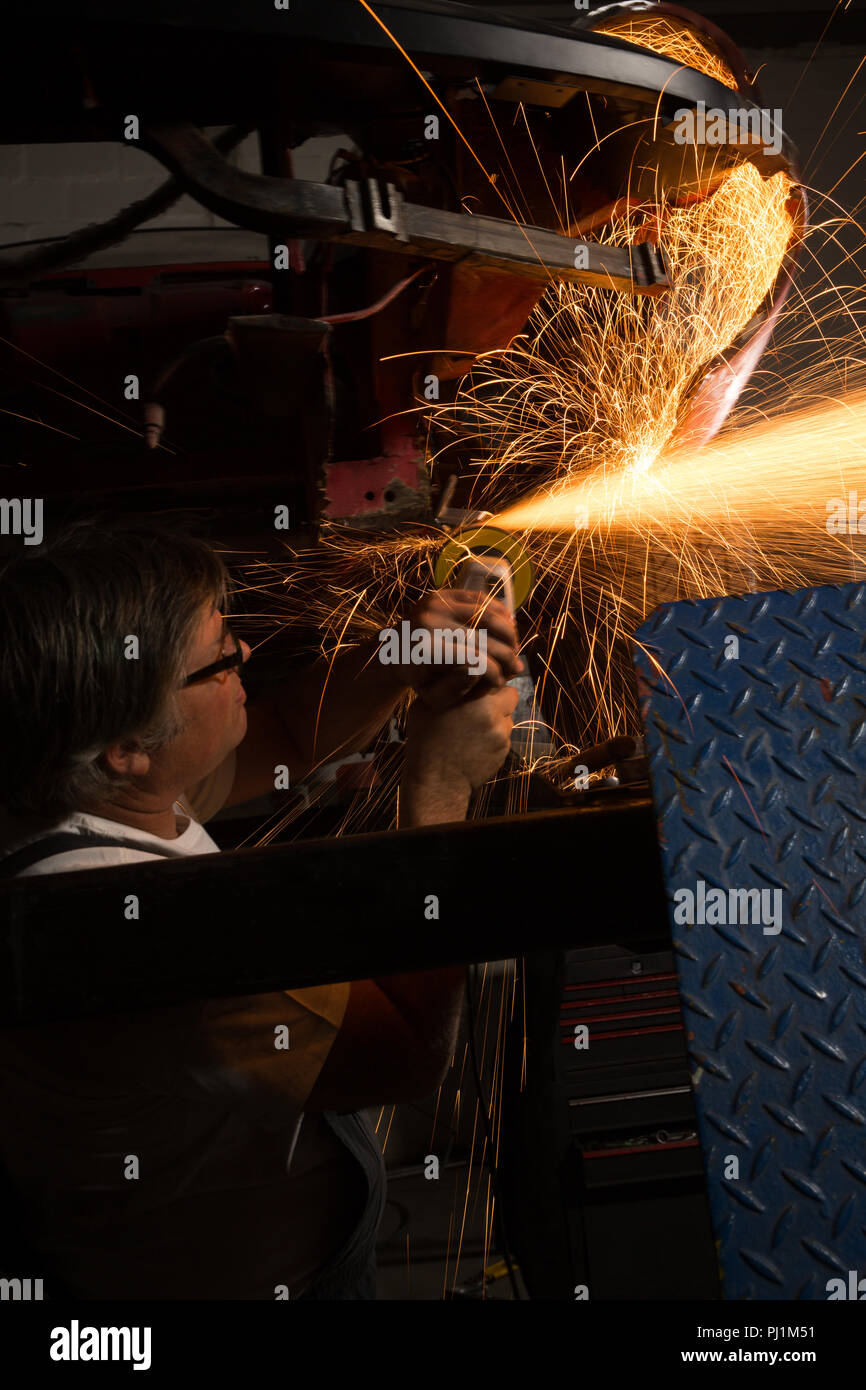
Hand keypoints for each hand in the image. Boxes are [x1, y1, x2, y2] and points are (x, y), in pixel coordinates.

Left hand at [399, 588, 523, 709]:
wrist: (394, 650)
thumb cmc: (418, 678)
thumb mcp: (432, 695)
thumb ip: (456, 689)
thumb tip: (482, 670)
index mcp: (424, 650)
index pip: (473, 659)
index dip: (494, 672)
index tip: (501, 682)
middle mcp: (428, 622)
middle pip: (482, 637)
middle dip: (506, 654)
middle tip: (516, 668)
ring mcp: (434, 604)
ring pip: (486, 615)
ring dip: (508, 633)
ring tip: (515, 648)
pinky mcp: (441, 593)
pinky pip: (480, 598)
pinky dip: (500, 611)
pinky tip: (510, 626)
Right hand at [401, 684, 519, 827]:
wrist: (438, 781)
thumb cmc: (427, 742)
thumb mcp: (426, 707)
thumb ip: (447, 687)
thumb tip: (460, 672)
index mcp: (467, 695)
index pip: (492, 675)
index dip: (489, 680)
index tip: (483, 687)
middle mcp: (487, 710)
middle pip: (509, 693)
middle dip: (500, 699)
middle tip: (483, 708)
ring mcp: (499, 730)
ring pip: (508, 715)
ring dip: (498, 719)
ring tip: (474, 731)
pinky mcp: (505, 746)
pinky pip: (506, 734)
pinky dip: (495, 737)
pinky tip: (477, 745)